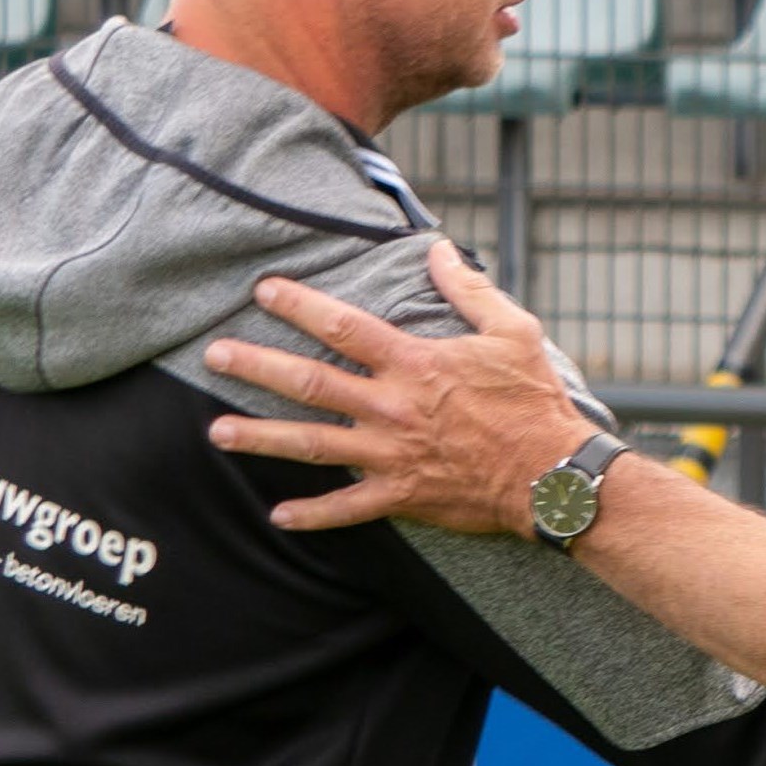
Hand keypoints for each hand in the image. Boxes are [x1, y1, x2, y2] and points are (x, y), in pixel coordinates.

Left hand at [204, 242, 594, 534]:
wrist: (552, 475)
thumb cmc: (534, 401)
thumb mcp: (512, 331)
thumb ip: (469, 290)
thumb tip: (438, 250)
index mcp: (415, 364)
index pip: (344, 327)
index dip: (301, 306)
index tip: (265, 291)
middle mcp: (391, 408)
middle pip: (309, 382)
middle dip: (257, 367)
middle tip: (214, 355)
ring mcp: (391, 455)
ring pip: (311, 444)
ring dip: (261, 437)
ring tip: (217, 432)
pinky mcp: (401, 495)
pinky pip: (346, 508)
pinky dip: (312, 514)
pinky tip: (279, 515)